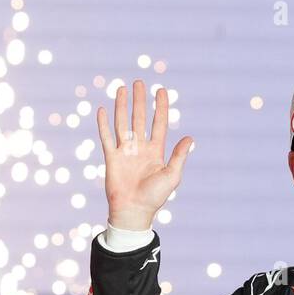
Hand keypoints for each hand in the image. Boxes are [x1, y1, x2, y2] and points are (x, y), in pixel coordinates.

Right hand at [95, 78, 192, 230]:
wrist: (133, 211)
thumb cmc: (154, 197)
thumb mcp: (172, 176)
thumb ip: (179, 156)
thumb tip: (190, 138)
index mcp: (156, 151)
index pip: (159, 123)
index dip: (160, 107)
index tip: (161, 90)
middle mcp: (140, 148)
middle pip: (140, 118)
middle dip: (140, 100)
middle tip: (138, 82)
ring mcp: (125, 152)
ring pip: (122, 123)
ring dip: (122, 106)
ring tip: (121, 88)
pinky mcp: (111, 158)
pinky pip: (106, 137)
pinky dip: (103, 124)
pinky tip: (103, 109)